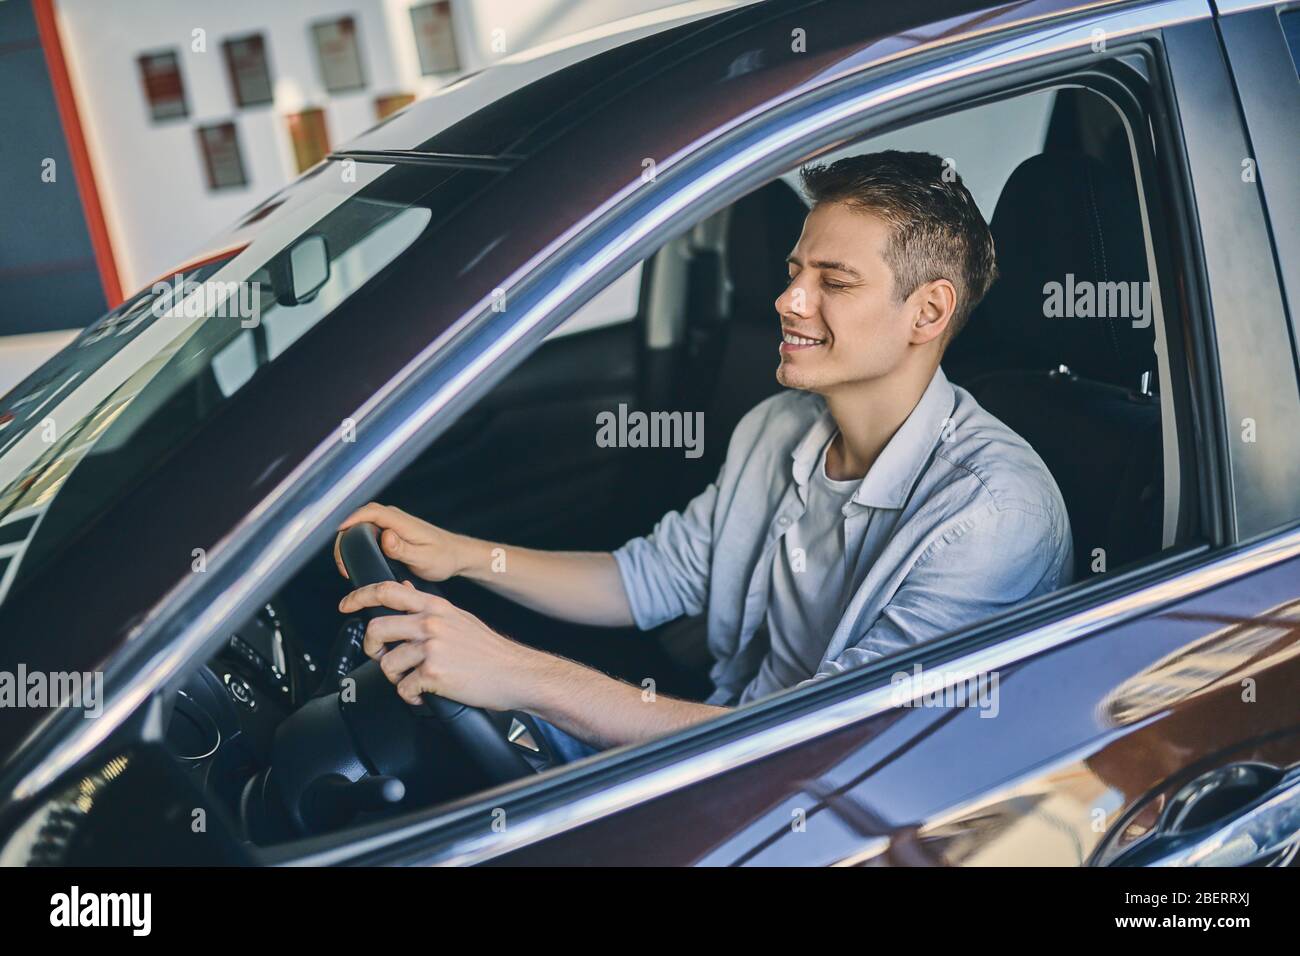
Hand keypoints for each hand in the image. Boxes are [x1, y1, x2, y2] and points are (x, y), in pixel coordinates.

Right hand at [334, 502, 466, 582]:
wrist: (456, 555)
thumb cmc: (442, 557)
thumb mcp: (423, 558)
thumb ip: (402, 549)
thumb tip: (385, 537)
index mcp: (401, 522)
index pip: (371, 512)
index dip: (352, 520)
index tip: (340, 532)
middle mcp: (395, 519)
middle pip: (361, 518)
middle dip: (346, 536)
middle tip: (342, 561)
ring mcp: (393, 524)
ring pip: (364, 524)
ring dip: (351, 540)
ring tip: (346, 564)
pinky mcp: (392, 531)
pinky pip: (370, 531)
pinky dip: (360, 542)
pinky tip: (358, 558)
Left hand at [339, 580, 542, 710]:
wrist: (516, 673)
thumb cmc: (490, 651)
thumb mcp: (459, 618)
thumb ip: (430, 607)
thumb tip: (405, 590)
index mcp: (436, 606)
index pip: (388, 590)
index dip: (360, 596)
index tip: (345, 605)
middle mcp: (431, 622)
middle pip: (377, 628)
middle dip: (372, 649)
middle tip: (382, 658)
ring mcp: (432, 647)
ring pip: (387, 664)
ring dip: (396, 679)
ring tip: (414, 681)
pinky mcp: (433, 672)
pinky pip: (404, 688)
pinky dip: (412, 697)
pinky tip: (426, 694)